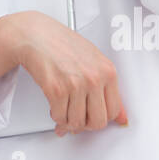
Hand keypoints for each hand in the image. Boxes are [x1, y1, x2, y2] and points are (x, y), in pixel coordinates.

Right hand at [0, 11, 127, 134]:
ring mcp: (75, 84)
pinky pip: (60, 116)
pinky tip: (55, 107)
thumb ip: (108, 88)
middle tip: (78, 118)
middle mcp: (94, 78)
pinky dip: (56, 116)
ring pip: (77, 122)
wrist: (37, 34)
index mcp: (107, 71)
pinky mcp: (56, 89)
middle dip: (86, 124)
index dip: (101, 118)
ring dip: (68, 121)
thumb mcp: (94, 60)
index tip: (93, 116)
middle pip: (97, 122)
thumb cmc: (63, 43)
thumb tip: (121, 116)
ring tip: (64, 110)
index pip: (114, 111)